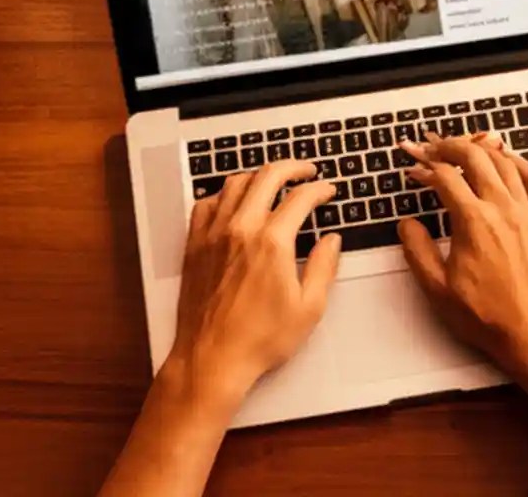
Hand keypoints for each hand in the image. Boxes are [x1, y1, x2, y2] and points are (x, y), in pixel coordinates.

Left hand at [166, 160, 341, 405]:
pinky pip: (206, 204)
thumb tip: (331, 241)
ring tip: (274, 181)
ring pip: (235, 184)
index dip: (320, 189)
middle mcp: (241, 230)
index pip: (301, 198)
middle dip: (292, 167)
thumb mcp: (309, 308)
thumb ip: (324, 267)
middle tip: (306, 171)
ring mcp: (213, 235)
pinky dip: (223, 195)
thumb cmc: (259, 339)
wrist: (212, 359)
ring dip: (259, 176)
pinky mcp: (195, 246)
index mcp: (272, 243)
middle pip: (267, 176)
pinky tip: (234, 202)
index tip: (328, 191)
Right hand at [398, 135, 527, 380]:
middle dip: (450, 146)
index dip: (424, 167)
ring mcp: (527, 213)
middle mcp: (502, 210)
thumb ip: (417, 250)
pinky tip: (508, 159)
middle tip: (433, 146)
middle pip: (475, 158)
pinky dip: (520, 162)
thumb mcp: (437, 288)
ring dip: (482, 149)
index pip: (445, 178)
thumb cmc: (488, 316)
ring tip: (464, 146)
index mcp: (473, 223)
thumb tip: (407, 224)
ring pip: (505, 163)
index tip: (414, 168)